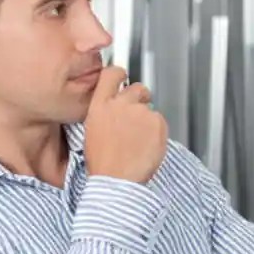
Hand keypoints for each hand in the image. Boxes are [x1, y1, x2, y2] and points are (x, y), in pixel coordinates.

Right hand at [83, 66, 168, 183]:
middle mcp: (120, 104)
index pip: (111, 74)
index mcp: (100, 105)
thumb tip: (116, 110)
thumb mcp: (93, 131)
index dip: (120, 74)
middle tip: (138, 118)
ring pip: (150, 109)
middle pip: (137, 88)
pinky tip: (147, 146)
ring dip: (148, 121)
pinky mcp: (157, 121)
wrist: (117, 180)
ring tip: (139, 142)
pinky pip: (160, 122)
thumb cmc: (104, 163)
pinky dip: (157, 132)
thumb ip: (106, 113)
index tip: (123, 76)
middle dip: (141, 98)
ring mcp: (140, 111)